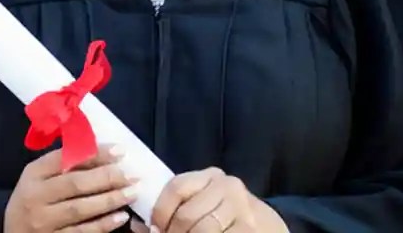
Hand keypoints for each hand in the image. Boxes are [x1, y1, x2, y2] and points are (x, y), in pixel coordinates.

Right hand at [5, 145, 139, 232]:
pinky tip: (121, 216)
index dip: (94, 154)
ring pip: (80, 209)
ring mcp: (43, 221)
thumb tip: (104, 154)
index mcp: (33, 173)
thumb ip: (64, 165)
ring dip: (110, 200)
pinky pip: (82, 232)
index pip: (64, 158)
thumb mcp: (39, 178)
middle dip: (106, 177)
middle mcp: (35, 196)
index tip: (120, 151)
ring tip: (132, 192)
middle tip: (132, 174)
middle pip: (74, 184)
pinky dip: (103, 224)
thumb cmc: (33, 199)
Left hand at [149, 168, 285, 232]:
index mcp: (208, 176)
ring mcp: (241, 206)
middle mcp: (227, 185)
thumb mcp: (198, 206)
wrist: (265, 226)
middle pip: (187, 215)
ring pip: (202, 230)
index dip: (160, 213)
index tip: (154, 229)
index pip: (176, 188)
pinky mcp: (250, 227)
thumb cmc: (222, 215)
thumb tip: (137, 225)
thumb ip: (168, 214)